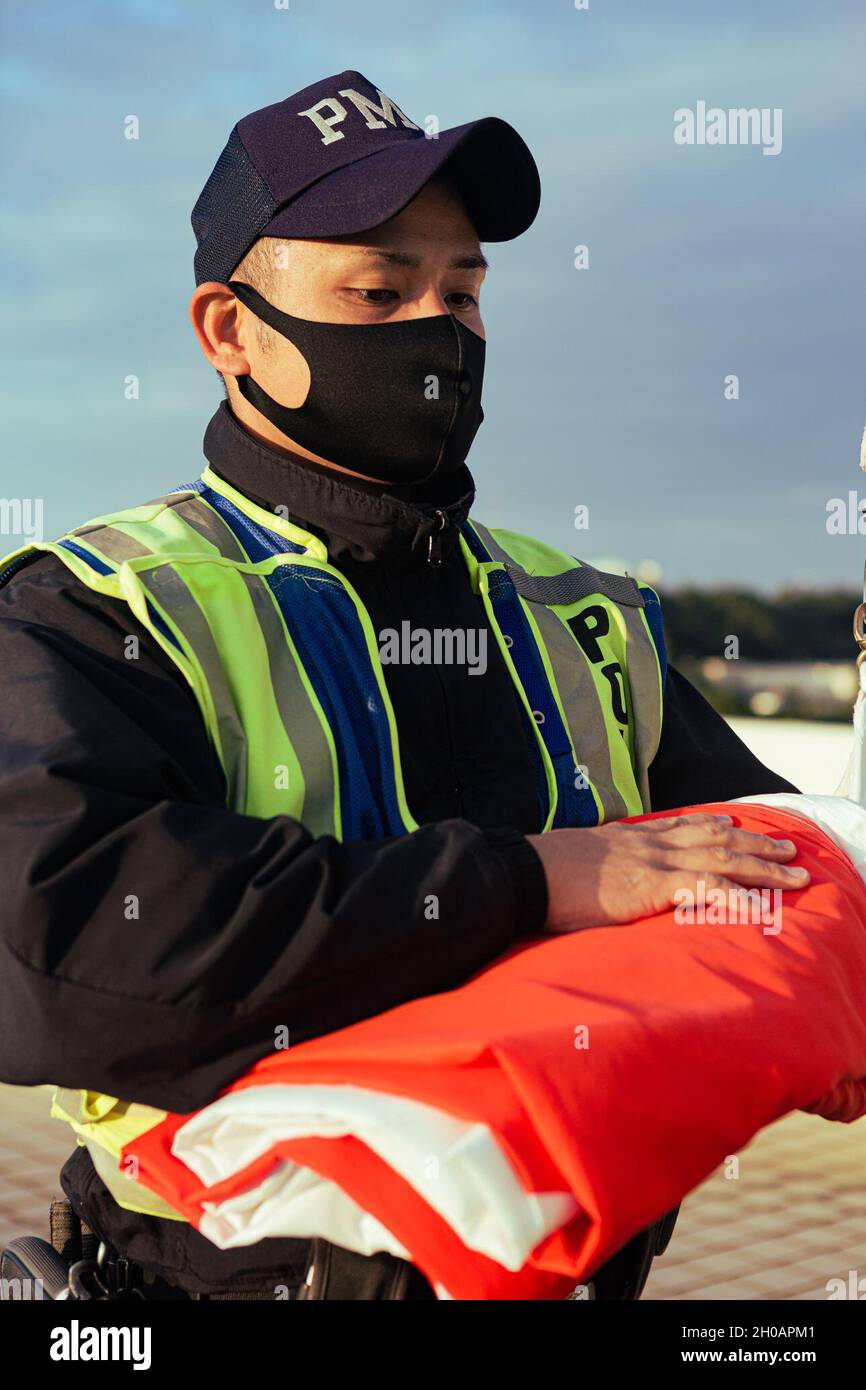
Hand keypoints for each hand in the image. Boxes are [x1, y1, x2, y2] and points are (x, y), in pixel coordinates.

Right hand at [527, 812, 809, 934]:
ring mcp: (653, 863)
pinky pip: (704, 889)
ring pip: (722, 859)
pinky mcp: (652, 887)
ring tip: (795, 874)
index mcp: (630, 838)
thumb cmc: (543, 873)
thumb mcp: (578, 859)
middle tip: (790, 849)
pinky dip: (735, 896)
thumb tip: (600, 874)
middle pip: (715, 840)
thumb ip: (600, 862)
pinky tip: (759, 906)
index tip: (738, 827)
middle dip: (757, 846)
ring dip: (763, 868)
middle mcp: (649, 844)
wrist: (526, 874)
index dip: (714, 825)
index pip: (681, 825)